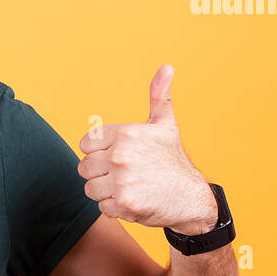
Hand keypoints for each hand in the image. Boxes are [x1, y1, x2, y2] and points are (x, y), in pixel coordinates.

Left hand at [77, 65, 216, 233]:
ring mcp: (122, 180)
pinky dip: (115, 208)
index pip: (85, 144)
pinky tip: (133, 201)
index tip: (116, 157)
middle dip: (101, 173)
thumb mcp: (165, 125)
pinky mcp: (124, 204)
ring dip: (106, 192)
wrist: (192, 198)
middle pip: (84, 167)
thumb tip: (166, 67)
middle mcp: (121, 154)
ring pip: (90, 188)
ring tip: (129, 187)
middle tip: (125, 175)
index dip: (98, 152)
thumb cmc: (173, 160)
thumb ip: (159, 97)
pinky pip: (101, 206)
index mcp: (126, 133)